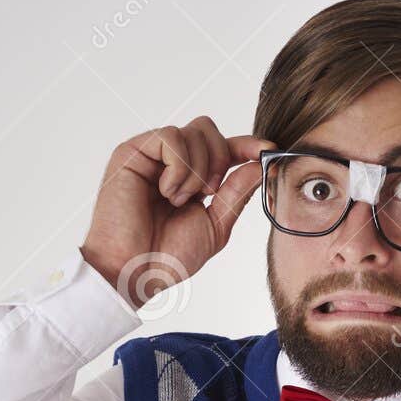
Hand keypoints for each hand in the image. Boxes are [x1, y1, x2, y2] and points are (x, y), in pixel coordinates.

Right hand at [81, 118, 277, 308]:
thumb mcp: (215, 226)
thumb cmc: (167, 257)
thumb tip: (260, 165)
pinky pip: (171, 137)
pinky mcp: (132, 151)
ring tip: (178, 201)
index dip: (246, 145)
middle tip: (209, 193)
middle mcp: (170, 162)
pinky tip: (167, 192)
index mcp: (191, 178)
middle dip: (220, 159)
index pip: (223, 148)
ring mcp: (151, 155)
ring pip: (193, 132)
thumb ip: (236, 194)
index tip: (268, 150)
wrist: (136, 272)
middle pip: (209, 129)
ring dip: (196, 171)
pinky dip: (178, 168)